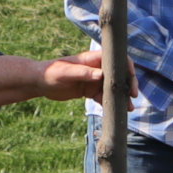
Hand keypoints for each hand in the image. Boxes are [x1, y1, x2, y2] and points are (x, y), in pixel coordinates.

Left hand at [0, 49, 132, 115]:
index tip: (131, 81)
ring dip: (121, 97)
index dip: (127, 68)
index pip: (117, 59)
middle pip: (119, 74)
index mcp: (93, 59)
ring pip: (113, 88)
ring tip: (128, 109)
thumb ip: (83, 73)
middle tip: (133, 97)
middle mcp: (97, 68)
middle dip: (128, 84)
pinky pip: (103, 97)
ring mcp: (94, 80)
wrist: (39, 82)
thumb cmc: (51, 72)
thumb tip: (101, 75)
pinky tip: (116, 113)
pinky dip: (110, 104)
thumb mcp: (66, 72)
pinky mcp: (89, 90)